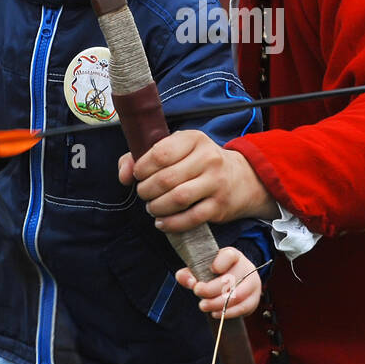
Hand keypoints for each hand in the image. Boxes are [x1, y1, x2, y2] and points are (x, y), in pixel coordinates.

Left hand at [118, 130, 275, 231]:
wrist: (241, 178)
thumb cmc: (199, 163)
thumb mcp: (176, 150)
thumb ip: (143, 157)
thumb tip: (123, 175)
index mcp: (194, 139)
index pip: (160, 154)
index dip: (142, 168)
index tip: (138, 175)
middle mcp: (208, 159)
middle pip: (166, 179)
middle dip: (146, 190)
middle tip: (144, 194)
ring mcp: (216, 183)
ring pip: (177, 199)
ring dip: (157, 207)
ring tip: (152, 207)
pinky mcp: (219, 206)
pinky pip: (190, 218)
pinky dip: (171, 223)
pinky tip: (162, 222)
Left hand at [176, 246, 262, 318]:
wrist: (236, 282)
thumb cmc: (217, 275)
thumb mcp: (203, 269)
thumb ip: (189, 273)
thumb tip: (185, 279)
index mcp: (233, 256)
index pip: (229, 256)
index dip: (220, 262)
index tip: (211, 269)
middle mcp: (245, 267)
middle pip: (230, 279)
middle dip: (210, 289)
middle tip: (197, 292)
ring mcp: (252, 283)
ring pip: (237, 295)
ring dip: (217, 303)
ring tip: (203, 306)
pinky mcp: (254, 298)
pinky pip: (243, 308)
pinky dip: (228, 313)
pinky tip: (215, 313)